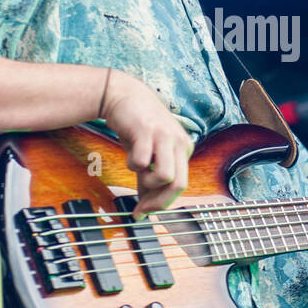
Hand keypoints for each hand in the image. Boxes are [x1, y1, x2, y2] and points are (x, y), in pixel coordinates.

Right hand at [100, 70, 193, 218]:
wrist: (123, 95)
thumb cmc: (137, 127)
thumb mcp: (148, 153)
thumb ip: (148, 178)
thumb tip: (144, 207)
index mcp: (184, 149)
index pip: (181, 185)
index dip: (162, 203)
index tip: (143, 211)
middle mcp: (180, 142)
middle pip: (179, 184)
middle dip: (157, 201)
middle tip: (140, 207)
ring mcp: (165, 136)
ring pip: (166, 176)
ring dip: (147, 181)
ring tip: (138, 170)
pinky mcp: (147, 131)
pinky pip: (141, 161)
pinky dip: (132, 164)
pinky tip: (130, 153)